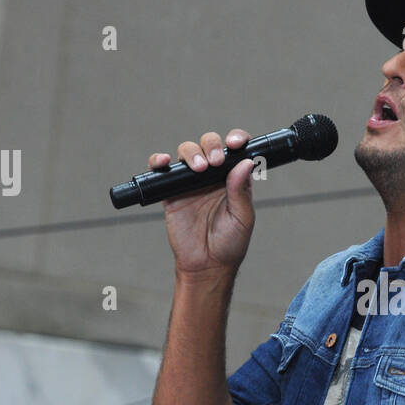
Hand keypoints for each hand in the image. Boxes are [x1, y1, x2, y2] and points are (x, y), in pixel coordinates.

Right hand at [148, 128, 255, 278]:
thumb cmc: (229, 244)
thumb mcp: (242, 218)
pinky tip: (163, 162)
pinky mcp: (171, 191)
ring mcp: (191, 182)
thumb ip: (241, 191)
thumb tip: (244, 163)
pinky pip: (162, 170)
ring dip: (191, 153)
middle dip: (211, 145)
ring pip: (187, 152)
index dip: (236, 139)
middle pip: (209, 144)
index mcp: (233, 179)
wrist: (206, 265)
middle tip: (214, 162)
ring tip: (198, 168)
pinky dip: (159, 162)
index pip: (235, 151)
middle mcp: (212, 176)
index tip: (235, 143)